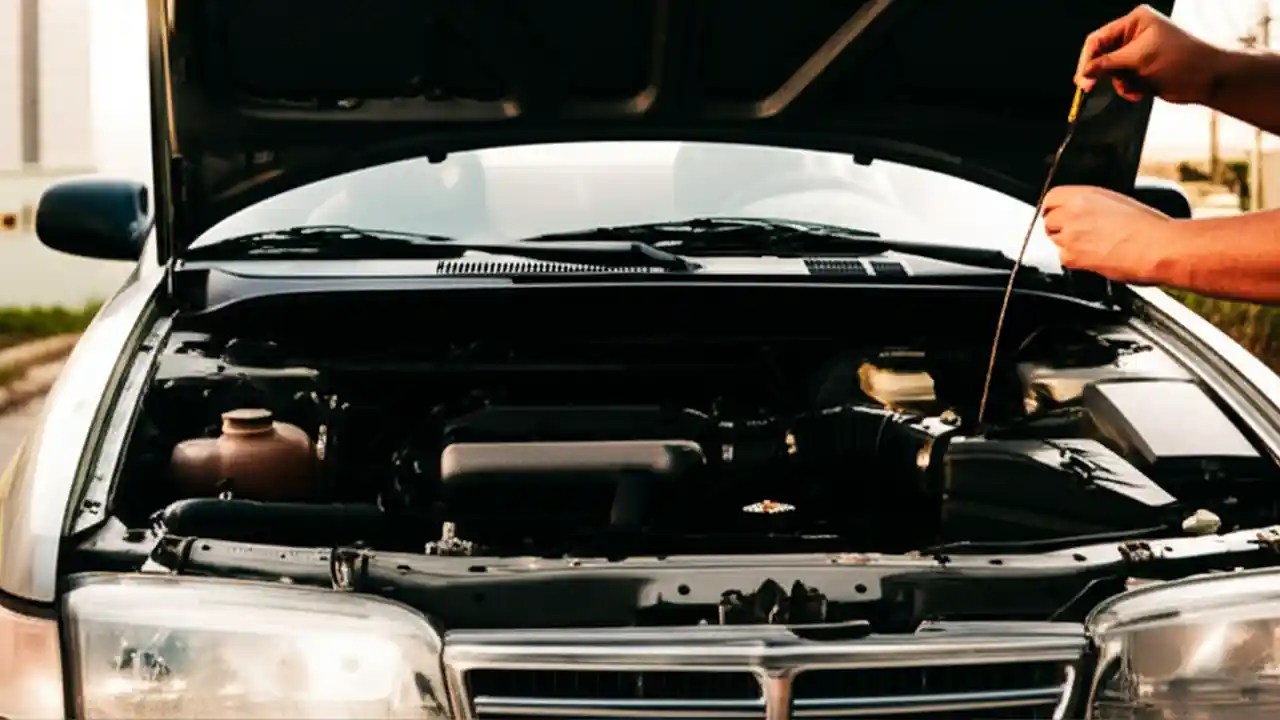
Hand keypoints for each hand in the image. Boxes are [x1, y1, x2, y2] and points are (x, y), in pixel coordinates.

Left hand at [1042, 186, 1173, 284]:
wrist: (1158, 247)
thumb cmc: (1150, 226)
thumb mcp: (1118, 203)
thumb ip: (1093, 206)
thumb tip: (1085, 213)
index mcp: (1085, 195)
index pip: (1050, 199)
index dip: (1054, 210)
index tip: (1058, 216)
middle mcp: (1073, 212)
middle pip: (1049, 221)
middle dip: (1060, 229)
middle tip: (1078, 236)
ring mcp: (1070, 234)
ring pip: (1055, 241)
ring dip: (1068, 245)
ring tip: (1093, 247)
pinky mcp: (1072, 256)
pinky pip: (1064, 259)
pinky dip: (1076, 261)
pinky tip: (1096, 258)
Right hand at [1076, 4, 1223, 103]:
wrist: (1207, 78)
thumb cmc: (1179, 60)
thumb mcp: (1139, 59)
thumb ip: (1108, 64)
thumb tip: (1084, 73)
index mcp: (1135, 21)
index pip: (1098, 39)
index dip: (1087, 59)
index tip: (1082, 79)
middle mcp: (1134, 34)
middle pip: (1102, 55)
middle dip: (1105, 73)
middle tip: (1089, 89)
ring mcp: (1138, 53)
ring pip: (1111, 72)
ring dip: (1120, 83)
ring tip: (1134, 89)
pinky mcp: (1142, 69)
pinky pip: (1123, 81)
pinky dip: (1128, 89)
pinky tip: (1141, 92)